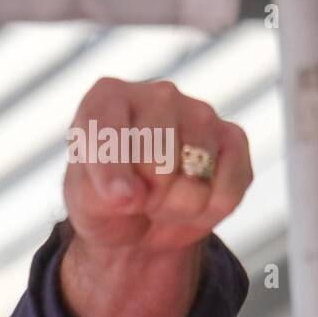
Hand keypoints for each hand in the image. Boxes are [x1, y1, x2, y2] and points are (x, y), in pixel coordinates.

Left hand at [64, 77, 251, 253]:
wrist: (141, 221)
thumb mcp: (84, 201)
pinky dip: (207, 213)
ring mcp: (200, 112)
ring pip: (194, 179)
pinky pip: (227, 192)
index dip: (112, 174)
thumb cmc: (104, 201)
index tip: (115, 199)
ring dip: (176, 208)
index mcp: (107, 98)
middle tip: (137, 197)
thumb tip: (130, 194)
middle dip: (146, 197)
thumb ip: (97, 192)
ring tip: (161, 199)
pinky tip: (193, 201)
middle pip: (157, 159)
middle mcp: (157, 95)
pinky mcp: (233, 139)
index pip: (108, 130)